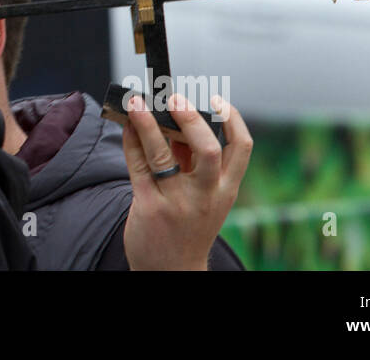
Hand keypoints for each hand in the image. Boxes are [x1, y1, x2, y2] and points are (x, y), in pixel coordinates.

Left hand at [120, 93, 251, 269]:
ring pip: (162, 154)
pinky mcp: (149, 207)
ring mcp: (176, 202)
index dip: (232, 119)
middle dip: (190, 119)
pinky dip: (131, 141)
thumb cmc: (189, 225)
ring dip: (147, 123)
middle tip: (174, 99)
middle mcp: (205, 195)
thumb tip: (173, 119)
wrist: (172, 271)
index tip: (217, 100)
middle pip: (207, 149)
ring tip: (136, 103)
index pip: (242, 148)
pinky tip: (128, 127)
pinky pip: (138, 166)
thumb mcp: (205, 196)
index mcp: (226, 189)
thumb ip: (194, 161)